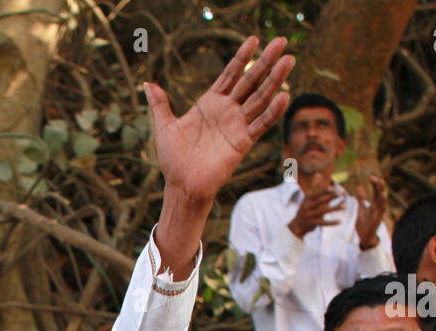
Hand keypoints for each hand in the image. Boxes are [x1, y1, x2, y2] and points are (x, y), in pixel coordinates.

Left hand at [145, 36, 293, 205]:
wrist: (181, 186)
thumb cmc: (173, 159)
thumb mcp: (164, 127)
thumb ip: (160, 105)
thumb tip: (147, 84)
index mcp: (210, 103)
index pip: (231, 74)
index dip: (242, 57)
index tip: (254, 39)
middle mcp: (227, 111)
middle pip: (250, 81)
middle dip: (265, 61)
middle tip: (282, 41)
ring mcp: (237, 126)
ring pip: (260, 98)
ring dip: (275, 80)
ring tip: (289, 60)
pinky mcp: (242, 143)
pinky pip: (260, 125)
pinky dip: (272, 112)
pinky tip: (283, 96)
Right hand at [288, 188, 342, 238]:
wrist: (297, 225)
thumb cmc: (305, 208)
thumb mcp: (308, 197)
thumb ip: (314, 186)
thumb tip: (318, 173)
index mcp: (308, 199)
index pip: (316, 193)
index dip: (323, 191)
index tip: (332, 188)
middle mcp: (308, 206)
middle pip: (321, 201)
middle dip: (332, 197)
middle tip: (342, 194)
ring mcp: (310, 215)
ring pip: (324, 211)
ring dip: (335, 208)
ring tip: (345, 206)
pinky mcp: (312, 223)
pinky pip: (323, 223)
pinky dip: (332, 222)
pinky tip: (340, 221)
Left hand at [353, 175, 386, 247]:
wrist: (363, 237)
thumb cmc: (363, 224)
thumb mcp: (360, 209)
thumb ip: (361, 199)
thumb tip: (359, 187)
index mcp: (373, 205)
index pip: (375, 192)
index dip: (374, 185)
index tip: (371, 177)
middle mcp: (378, 207)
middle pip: (380, 195)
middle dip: (379, 187)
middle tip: (379, 179)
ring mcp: (379, 213)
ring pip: (382, 201)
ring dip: (382, 193)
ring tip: (382, 186)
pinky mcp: (378, 218)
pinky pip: (381, 210)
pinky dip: (382, 203)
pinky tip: (382, 197)